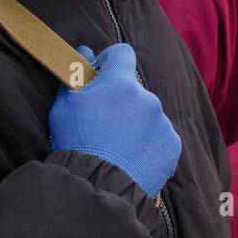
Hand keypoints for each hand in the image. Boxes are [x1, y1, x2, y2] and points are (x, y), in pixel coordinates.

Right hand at [49, 43, 181, 197]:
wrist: (99, 185)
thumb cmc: (77, 142)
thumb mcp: (65, 106)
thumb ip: (76, 75)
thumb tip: (85, 51)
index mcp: (121, 83)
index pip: (122, 54)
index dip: (110, 61)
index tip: (101, 75)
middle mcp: (147, 98)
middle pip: (134, 90)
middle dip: (121, 101)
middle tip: (104, 125)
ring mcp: (162, 121)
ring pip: (148, 115)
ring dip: (136, 123)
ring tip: (117, 147)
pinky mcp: (173, 143)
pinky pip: (160, 136)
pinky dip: (148, 143)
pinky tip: (131, 157)